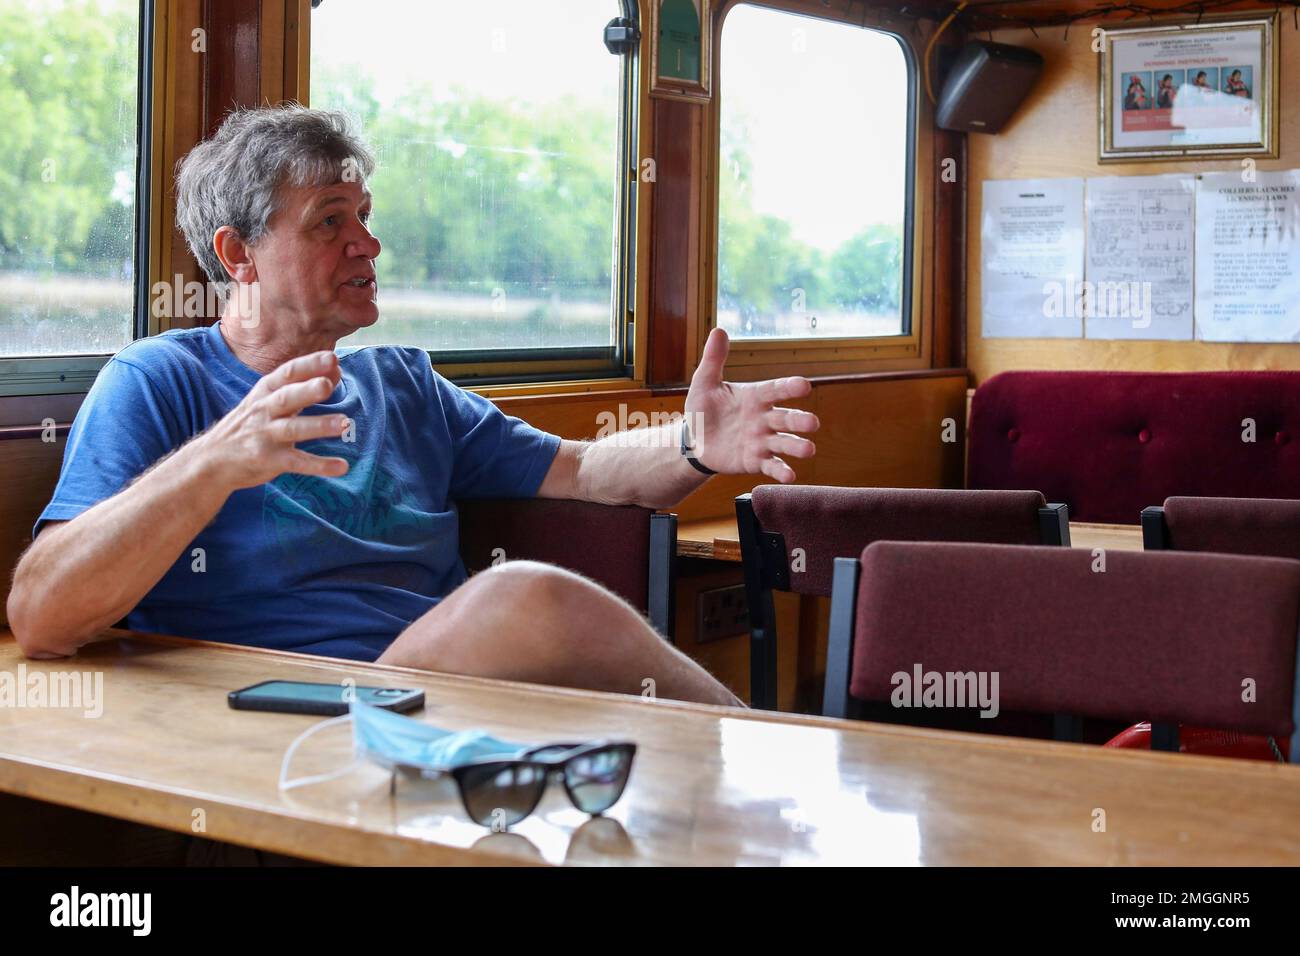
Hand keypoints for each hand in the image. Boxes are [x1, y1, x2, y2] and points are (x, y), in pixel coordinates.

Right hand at [193, 350, 350, 491]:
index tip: (332, 358)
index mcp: (266, 392)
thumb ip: (303, 385)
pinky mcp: (268, 460)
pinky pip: (297, 462)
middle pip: (286, 397)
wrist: (212, 459)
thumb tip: (336, 368)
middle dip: (307, 390)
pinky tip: (342, 466)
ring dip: (319, 425)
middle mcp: (264, 410)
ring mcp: (264, 436)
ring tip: (345, 423)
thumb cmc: (250, 424)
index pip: (287, 373)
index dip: (309, 365)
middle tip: (327, 385)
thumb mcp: (270, 400)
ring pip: (293, 429)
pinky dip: (320, 465)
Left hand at [683, 328, 819, 482]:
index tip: (804, 385)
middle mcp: (763, 419)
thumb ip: (714, 360)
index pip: (775, 390)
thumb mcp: (704, 383)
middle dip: (799, 420)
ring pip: (784, 443)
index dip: (789, 388)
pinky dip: (781, 470)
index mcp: (755, 397)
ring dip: (797, 446)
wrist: (693, 441)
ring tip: (809, 450)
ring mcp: (761, 441)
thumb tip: (718, 330)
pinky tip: (790, 475)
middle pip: (786, 418)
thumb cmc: (702, 409)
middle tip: (812, 423)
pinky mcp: (755, 460)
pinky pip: (771, 465)